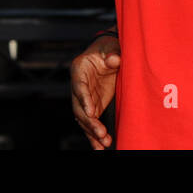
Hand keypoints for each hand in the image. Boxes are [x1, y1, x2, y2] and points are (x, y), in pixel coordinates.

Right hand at [70, 35, 120, 149]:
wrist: (109, 51)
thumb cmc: (107, 46)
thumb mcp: (110, 46)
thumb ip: (112, 53)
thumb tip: (114, 60)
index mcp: (79, 68)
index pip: (79, 87)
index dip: (84, 100)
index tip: (92, 112)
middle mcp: (78, 85)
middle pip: (79, 107)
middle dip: (89, 122)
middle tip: (101, 133)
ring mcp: (84, 97)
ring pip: (84, 119)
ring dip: (92, 133)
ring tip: (102, 145)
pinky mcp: (93, 105)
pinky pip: (91, 122)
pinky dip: (95, 134)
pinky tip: (101, 146)